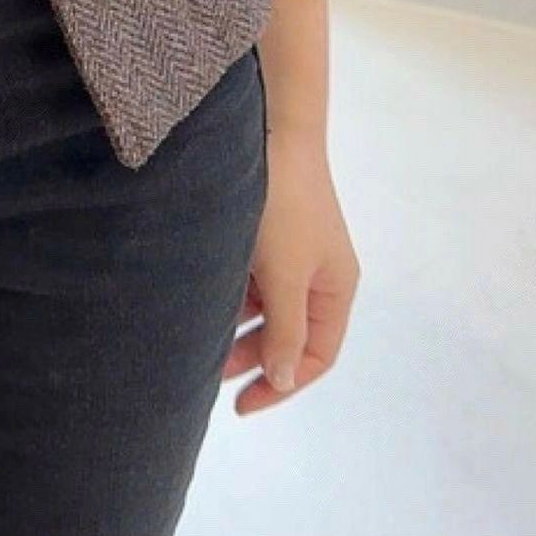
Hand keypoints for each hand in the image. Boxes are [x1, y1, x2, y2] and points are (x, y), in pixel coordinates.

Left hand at [222, 129, 360, 413]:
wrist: (268, 130)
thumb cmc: (282, 205)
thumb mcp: (284, 275)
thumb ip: (286, 330)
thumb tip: (284, 377)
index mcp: (336, 287)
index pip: (316, 355)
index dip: (282, 386)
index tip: (241, 404)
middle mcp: (318, 272)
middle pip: (289, 333)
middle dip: (252, 357)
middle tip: (209, 374)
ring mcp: (292, 250)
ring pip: (265, 306)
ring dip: (237, 327)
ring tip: (199, 339)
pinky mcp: (267, 230)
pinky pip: (251, 277)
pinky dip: (230, 295)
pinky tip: (201, 300)